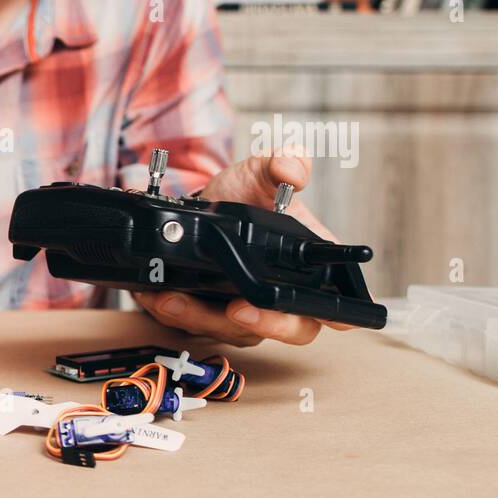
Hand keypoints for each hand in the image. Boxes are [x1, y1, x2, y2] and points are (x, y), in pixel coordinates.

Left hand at [132, 152, 352, 346]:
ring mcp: (247, 313)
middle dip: (267, 325)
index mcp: (309, 268)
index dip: (341, 314)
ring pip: (236, 333)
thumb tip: (293, 170)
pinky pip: (197, 328)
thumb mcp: (258, 173)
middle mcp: (283, 296)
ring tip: (175, 300)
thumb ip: (279, 164)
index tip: (331, 315)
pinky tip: (156, 299)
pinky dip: (175, 316)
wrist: (195, 204)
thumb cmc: (240, 195)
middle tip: (239, 308)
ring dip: (203, 320)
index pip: (339, 303)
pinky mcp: (210, 317)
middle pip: (293, 330)